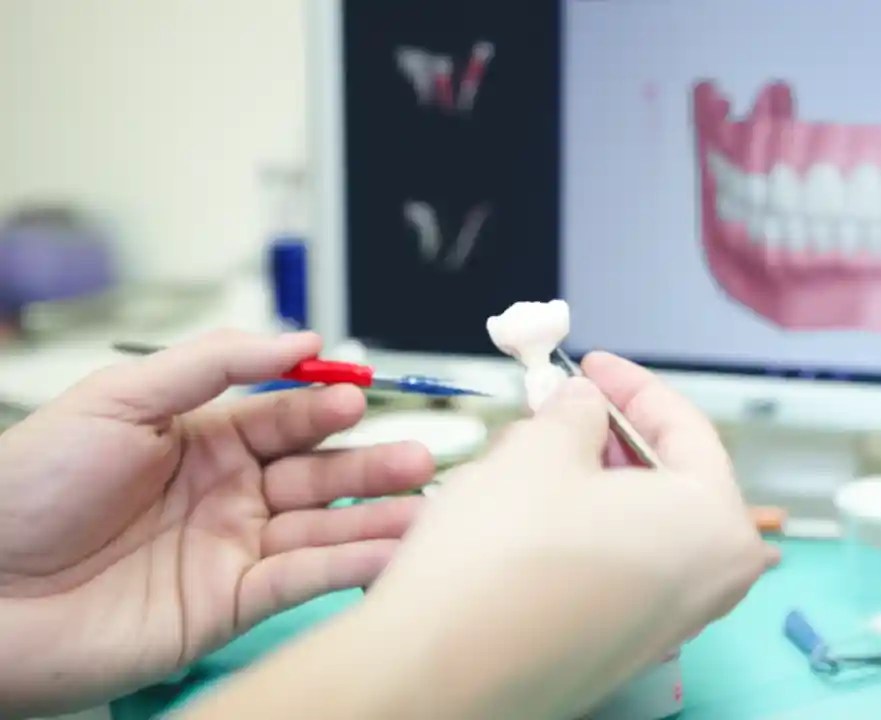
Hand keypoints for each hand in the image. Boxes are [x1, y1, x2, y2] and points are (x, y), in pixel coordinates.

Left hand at [0, 330, 432, 716]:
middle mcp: (226, 494)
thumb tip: (300, 338)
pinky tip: (387, 553)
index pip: (286, 418)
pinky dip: (348, 566)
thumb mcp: (120, 397)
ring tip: (423, 509)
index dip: (325, 408)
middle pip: (318, 474)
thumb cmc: (29, 487)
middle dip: (370, 464)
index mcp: (201, 440)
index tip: (360, 397)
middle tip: (417, 457)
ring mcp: (231, 550)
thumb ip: (214, 364)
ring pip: (322, 528)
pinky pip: (302, 579)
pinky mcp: (230, 606)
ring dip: (376, 518)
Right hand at [364, 352, 774, 719]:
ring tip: (523, 455)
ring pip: (632, 522)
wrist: (438, 671)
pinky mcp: (618, 648)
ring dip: (582, 481)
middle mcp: (708, 583)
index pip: (684, 428)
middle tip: (553, 406)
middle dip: (602, 436)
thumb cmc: (500, 558)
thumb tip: (584, 405)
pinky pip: (611, 566)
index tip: (590, 363)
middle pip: (663, 479)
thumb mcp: (541, 450)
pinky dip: (576, 529)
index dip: (630, 385)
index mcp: (716, 526)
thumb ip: (577, 412)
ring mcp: (665, 623)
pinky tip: (520, 511)